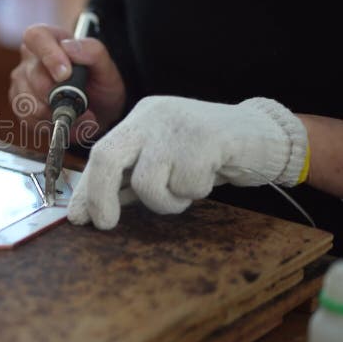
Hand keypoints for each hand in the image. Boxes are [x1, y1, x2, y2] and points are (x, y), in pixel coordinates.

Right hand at [8, 24, 125, 142]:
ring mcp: (22, 82)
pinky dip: (49, 124)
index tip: (65, 75)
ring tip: (78, 116)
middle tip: (82, 105)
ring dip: (56, 114)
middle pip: (34, 75)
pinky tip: (64, 120)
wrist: (98, 109)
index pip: (36, 37)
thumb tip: (68, 48)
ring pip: (28, 100)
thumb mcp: (106, 66)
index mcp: (50, 39)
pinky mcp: (20, 104)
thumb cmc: (100, 83)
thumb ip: (92, 51)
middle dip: (59, 95)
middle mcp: (31, 59)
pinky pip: (27, 118)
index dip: (48, 55)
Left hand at [68, 96, 308, 228]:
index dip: (87, 188)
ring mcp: (177, 124)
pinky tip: (210, 176)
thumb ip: (130, 180)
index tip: (79, 217)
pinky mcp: (205, 137)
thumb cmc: (208, 154)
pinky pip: (185, 185)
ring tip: (187, 192)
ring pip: (147, 181)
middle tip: (106, 225)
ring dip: (166, 201)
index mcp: (139, 119)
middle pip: (108, 157)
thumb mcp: (163, 164)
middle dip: (101, 197)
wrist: (264, 135)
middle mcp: (152, 116)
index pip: (101, 153)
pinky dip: (195, 192)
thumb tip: (91, 207)